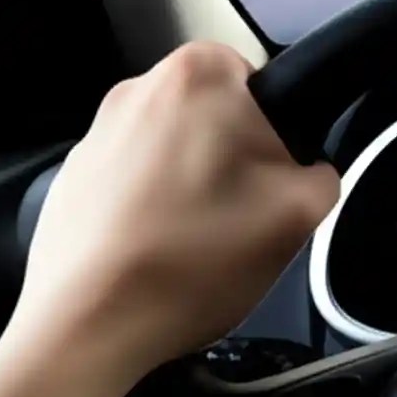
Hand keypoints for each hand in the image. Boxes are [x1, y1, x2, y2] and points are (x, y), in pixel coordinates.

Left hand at [0, 42, 338, 396]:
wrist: (93, 324)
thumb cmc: (192, 258)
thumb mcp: (304, 210)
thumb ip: (325, 172)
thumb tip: (311, 173)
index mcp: (198, 73)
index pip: (264, 78)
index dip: (280, 132)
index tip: (274, 174)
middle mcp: (137, 90)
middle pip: (216, 117)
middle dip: (234, 160)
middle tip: (247, 213)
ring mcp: (96, 136)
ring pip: (175, 153)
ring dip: (193, 189)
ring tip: (202, 243)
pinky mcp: (71, 181)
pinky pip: (134, 186)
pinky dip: (152, 213)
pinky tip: (163, 255)